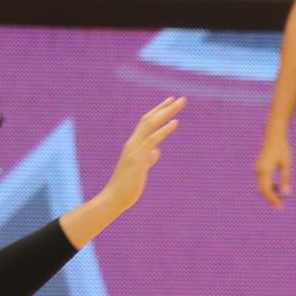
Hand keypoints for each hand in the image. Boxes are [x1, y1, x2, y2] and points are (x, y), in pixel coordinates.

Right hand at [98, 97, 185, 213]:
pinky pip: (152, 140)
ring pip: (151, 125)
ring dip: (167, 113)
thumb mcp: (141, 169)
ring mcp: (135, 149)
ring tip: (180, 103)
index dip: (158, 111)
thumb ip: (148, 159)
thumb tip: (155, 152)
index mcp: (134, 145)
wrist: (115, 198)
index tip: (170, 102)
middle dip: (165, 107)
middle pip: (150, 119)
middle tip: (180, 98)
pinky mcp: (138, 158)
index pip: (146, 123)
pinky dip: (163, 130)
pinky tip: (175, 122)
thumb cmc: (128, 185)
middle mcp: (133, 143)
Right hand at [256, 134, 291, 209]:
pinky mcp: (259, 166)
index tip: (280, 207)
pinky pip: (262, 180)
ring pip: (262, 185)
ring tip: (281, 200)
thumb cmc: (282, 148)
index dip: (273, 199)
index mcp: (264, 170)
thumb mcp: (286, 164)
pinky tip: (278, 188)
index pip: (266, 189)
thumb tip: (287, 193)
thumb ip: (286, 178)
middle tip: (280, 207)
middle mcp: (258, 170)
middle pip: (262, 189)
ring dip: (270, 193)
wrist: (274, 135)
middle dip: (271, 199)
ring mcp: (258, 168)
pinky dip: (269, 186)